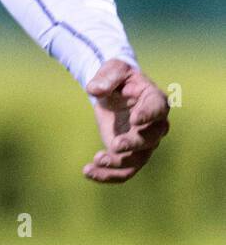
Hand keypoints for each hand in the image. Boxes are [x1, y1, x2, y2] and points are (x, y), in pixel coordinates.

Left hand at [82, 59, 169, 182]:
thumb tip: (94, 90)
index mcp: (154, 100)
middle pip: (150, 139)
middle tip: (115, 145)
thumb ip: (106, 77)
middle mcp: (154, 125)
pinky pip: (123, 170)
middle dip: (133, 144)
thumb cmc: (117, 78)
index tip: (136, 120)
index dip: (149, 115)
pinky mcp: (128, 154)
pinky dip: (107, 175)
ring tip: (96, 161)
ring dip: (118, 164)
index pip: (157, 109)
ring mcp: (143, 142)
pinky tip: (87, 172)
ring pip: (137, 160)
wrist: (113, 91)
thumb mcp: (112, 69)